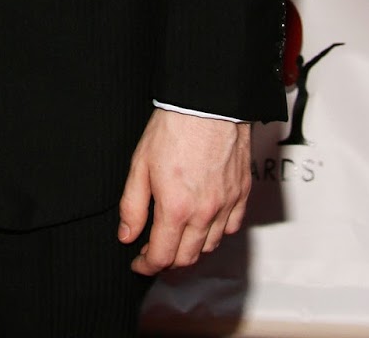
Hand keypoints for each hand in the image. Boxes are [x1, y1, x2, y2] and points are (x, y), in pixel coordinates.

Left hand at [117, 108, 250, 274]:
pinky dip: (216, 234)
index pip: (162, 256)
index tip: (139, 262)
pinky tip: (204, 224)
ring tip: (176, 238)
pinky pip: (231, 227)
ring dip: (191, 249)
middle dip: (167, 261)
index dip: (146, 265)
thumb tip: (126, 234)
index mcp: (176, 208)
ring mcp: (226, 204)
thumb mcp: (140, 164)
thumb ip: (132, 205)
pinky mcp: (241, 193)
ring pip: (210, 246)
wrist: (206, 103)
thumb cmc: (174, 127)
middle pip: (187, 257)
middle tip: (154, 252)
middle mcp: (204, 212)